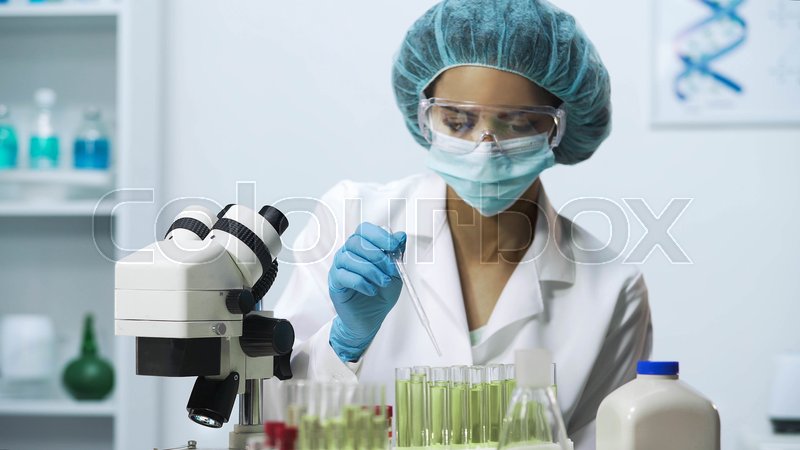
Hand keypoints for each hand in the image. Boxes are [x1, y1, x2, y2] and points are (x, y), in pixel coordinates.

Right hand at [328, 222, 406, 361]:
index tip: (395, 246)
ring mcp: (338, 267)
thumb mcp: (395, 272)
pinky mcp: (334, 283)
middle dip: (377, 256)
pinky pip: (344, 276)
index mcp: (361, 247)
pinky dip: (361, 283)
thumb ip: (396, 254)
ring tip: (383, 283)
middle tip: (391, 270)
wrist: (369, 318)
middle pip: (356, 242)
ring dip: (371, 270)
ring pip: (350, 258)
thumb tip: (401, 235)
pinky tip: (371, 290)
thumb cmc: (380, 293)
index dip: (379, 235)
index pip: (365, 230)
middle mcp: (347, 253)